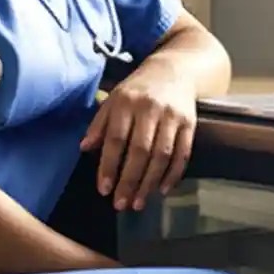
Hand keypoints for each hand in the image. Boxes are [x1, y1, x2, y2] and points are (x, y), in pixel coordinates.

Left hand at [79, 63, 196, 211]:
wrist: (175, 70)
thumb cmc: (138, 90)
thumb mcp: (114, 98)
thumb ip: (99, 123)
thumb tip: (84, 148)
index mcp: (126, 102)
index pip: (115, 138)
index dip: (108, 165)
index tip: (103, 189)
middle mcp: (150, 108)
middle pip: (140, 150)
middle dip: (129, 180)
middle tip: (120, 204)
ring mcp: (172, 116)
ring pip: (161, 155)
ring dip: (149, 182)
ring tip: (138, 203)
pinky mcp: (190, 123)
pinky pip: (182, 153)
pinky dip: (173, 174)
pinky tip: (163, 190)